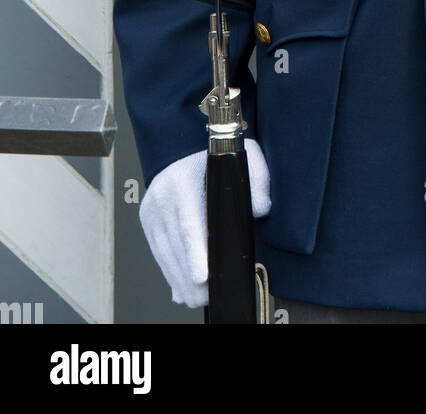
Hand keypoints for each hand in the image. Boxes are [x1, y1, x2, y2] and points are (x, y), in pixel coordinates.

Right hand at [138, 138, 270, 306]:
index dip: (195, 252)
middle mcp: (163, 196)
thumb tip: (259, 210)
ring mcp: (152, 209)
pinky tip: (181, 288)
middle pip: (176, 245)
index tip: (202, 277)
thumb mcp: (243, 156)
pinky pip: (158, 251)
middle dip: (189, 277)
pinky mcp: (148, 219)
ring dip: (179, 279)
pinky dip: (170, 270)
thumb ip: (257, 180)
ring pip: (164, 253)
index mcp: (184, 181)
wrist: (182, 143)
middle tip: (205, 298)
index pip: (189, 223)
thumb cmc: (217, 153)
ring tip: (195, 299)